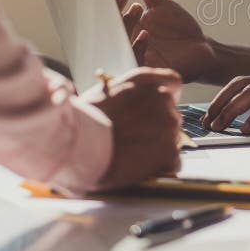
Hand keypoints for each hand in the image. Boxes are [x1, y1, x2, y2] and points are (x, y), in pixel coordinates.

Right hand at [84, 67, 182, 189]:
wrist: (77, 145)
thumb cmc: (81, 121)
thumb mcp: (103, 93)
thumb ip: (125, 93)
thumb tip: (129, 102)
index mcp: (146, 81)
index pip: (172, 82)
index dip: (165, 97)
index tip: (155, 109)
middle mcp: (162, 99)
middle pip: (170, 115)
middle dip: (156, 127)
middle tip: (133, 140)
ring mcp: (168, 125)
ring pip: (171, 139)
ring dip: (156, 148)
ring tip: (130, 156)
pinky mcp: (169, 151)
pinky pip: (172, 162)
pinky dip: (160, 168)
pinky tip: (139, 170)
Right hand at [115, 0, 215, 82]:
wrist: (201, 49)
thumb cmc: (178, 27)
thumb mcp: (159, 2)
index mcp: (126, 24)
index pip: (109, 11)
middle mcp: (125, 40)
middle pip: (110, 27)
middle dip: (114, 10)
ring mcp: (134, 55)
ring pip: (120, 43)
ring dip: (127, 26)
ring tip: (138, 7)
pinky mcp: (146, 68)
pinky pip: (135, 61)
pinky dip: (137, 47)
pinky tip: (144, 33)